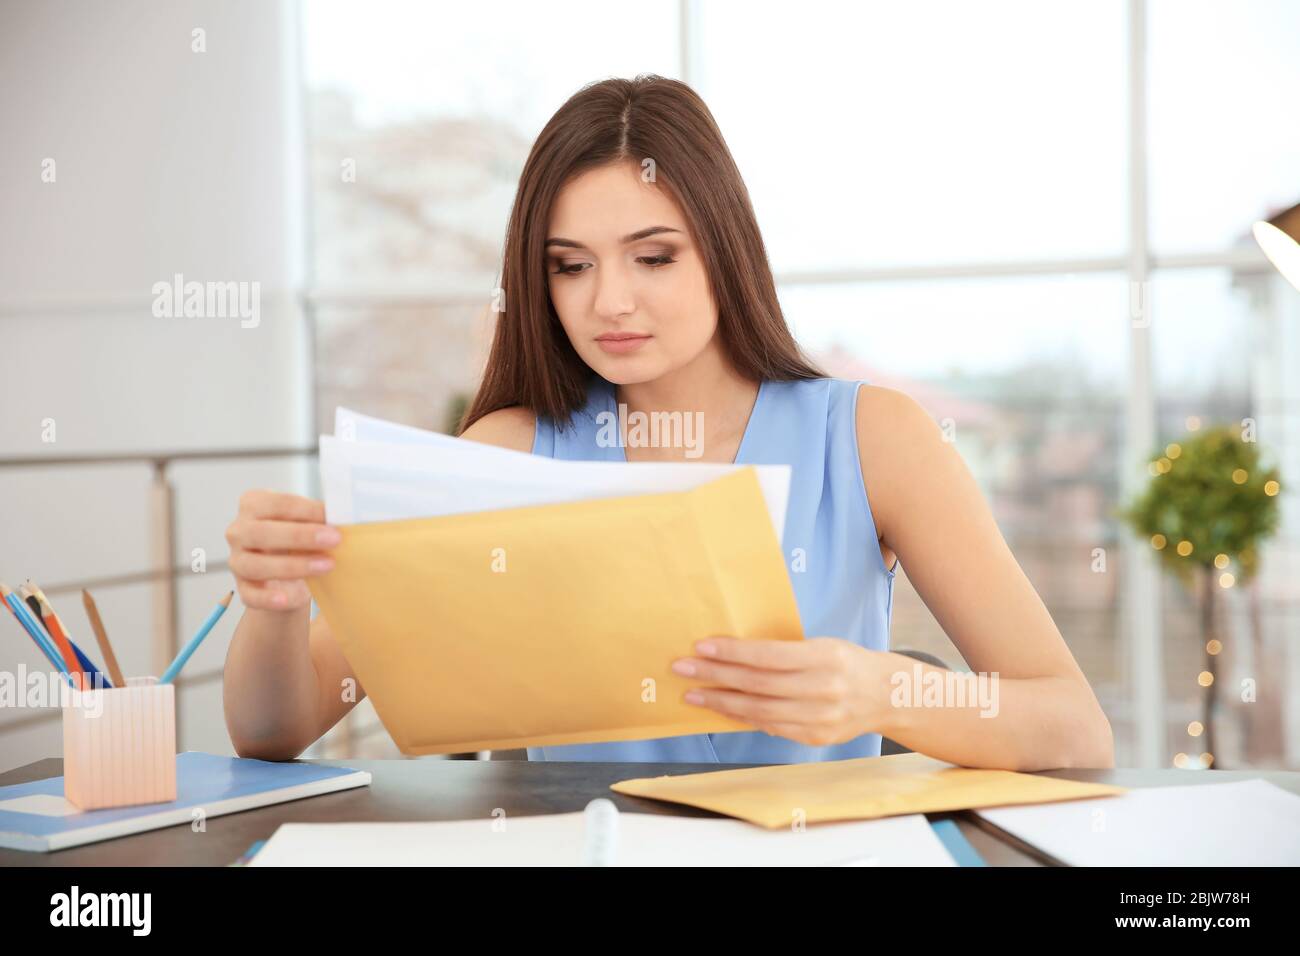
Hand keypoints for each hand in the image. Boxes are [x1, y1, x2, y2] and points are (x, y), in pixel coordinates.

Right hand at [225, 490, 339, 611]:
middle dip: (300, 536)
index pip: (275, 504)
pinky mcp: (243, 588)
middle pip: (261, 532)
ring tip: (326, 565)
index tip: (330, 517)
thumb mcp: (307, 524)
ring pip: (255, 565)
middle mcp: (239, 531)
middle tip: (334, 539)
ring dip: (293, 566)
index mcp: (253, 505)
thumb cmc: (298, 540)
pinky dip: (268, 598)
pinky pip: (250, 595)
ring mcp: (237, 561)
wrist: (289, 574)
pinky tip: (287, 599)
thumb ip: (317, 519)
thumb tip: (343, 519)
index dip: (305, 510)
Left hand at [673, 636, 894, 746]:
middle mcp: (823, 689)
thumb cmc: (845, 662)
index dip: (732, 652)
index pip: (768, 656)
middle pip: (758, 684)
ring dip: (721, 702)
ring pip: (759, 711)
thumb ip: (784, 651)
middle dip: (715, 676)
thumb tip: (733, 652)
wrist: (886, 695)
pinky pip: (771, 727)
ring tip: (694, 693)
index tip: (701, 646)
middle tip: (684, 668)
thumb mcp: (822, 645)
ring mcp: (820, 718)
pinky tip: (722, 709)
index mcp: (825, 657)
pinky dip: (743, 718)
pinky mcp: (815, 737)